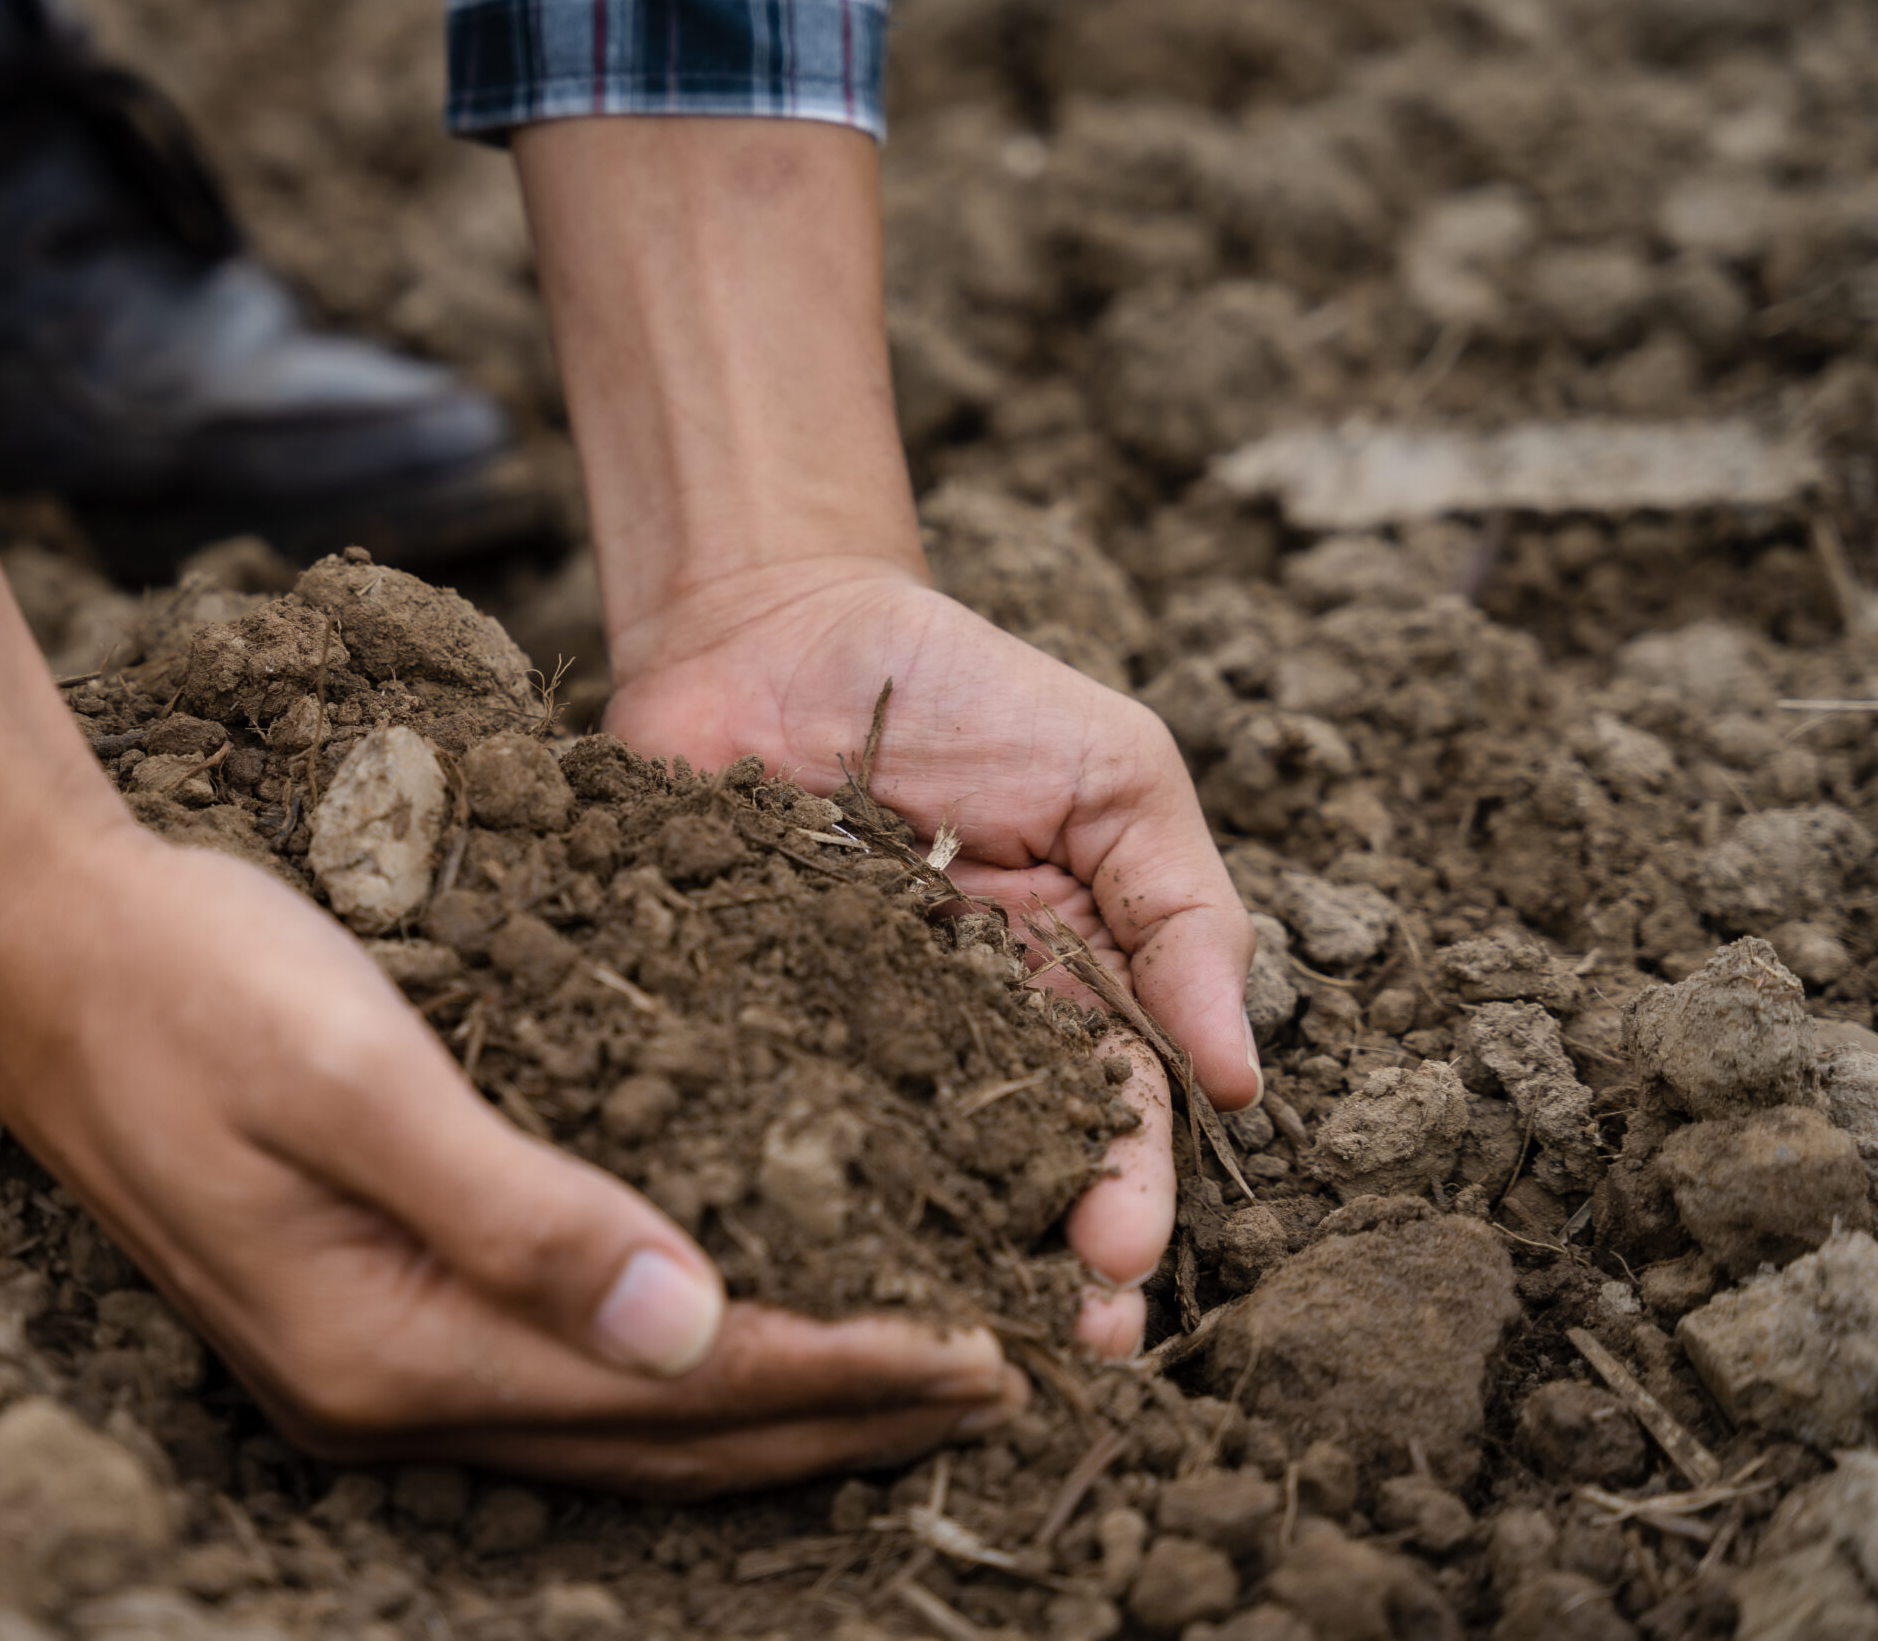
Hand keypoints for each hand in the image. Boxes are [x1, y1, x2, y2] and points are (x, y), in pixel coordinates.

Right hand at [0, 388, 1021, 1493]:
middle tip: (999, 1384)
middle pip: (664, 1440)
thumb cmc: (191, 980)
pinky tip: (730, 1332)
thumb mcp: (352, 1076)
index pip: (677, 1389)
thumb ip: (516, 1212)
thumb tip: (690, 1328)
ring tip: (905, 1383)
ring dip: (771, 1408)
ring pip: (620, 1428)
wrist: (34, 944)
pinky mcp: (360, 1311)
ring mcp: (365, 1363)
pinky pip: (560, 1379)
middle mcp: (384, 1388)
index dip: (844, 1370)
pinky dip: (675, 1373)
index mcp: (391, 1345)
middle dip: (841, 1415)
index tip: (986, 1350)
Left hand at [606, 557, 1262, 1356]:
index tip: (1117, 1263)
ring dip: (918, 1246)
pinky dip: (765, 1165)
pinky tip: (785, 1231)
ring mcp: (832, 1034)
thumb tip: (1241, 1072)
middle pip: (1002, 1171)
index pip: (1109, 1115)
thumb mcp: (1115, 776)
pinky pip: (746, 1101)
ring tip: (936, 1325)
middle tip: (1048, 1341)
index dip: (1123, 1193)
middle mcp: (948, 1038)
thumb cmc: (968, 690)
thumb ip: (1183, 911)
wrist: (778, 621)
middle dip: (1034, 1261)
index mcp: (1055, 991)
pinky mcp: (721, 1014)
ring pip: (881, 1163)